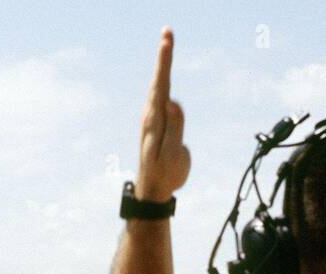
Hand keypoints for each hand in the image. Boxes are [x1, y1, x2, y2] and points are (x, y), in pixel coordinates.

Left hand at [135, 28, 189, 202]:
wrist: (153, 189)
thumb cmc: (165, 174)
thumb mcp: (172, 155)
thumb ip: (174, 128)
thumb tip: (173, 103)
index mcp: (155, 120)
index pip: (161, 85)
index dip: (164, 62)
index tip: (167, 41)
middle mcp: (151, 116)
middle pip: (159, 80)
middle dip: (164, 56)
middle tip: (168, 32)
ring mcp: (154, 118)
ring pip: (159, 85)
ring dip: (163, 64)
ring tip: (167, 44)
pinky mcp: (158, 123)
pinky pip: (161, 94)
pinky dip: (164, 78)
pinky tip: (164, 74)